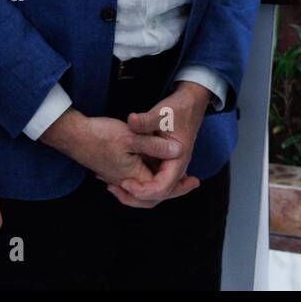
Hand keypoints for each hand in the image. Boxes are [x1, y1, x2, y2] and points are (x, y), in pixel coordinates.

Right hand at [41, 109, 182, 192]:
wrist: (73, 134)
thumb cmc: (100, 135)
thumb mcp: (131, 135)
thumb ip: (156, 144)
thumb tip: (178, 150)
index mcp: (134, 175)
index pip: (160, 190)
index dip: (178, 187)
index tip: (193, 181)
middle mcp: (125, 180)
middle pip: (152, 195)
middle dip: (172, 190)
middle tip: (191, 183)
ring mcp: (117, 176)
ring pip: (143, 186)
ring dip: (159, 184)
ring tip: (177, 177)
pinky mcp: (113, 168)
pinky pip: (134, 178)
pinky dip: (147, 177)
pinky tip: (154, 165)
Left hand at [108, 82, 210, 207]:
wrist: (189, 104)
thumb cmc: (177, 109)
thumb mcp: (162, 113)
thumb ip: (146, 120)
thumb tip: (131, 120)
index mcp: (177, 161)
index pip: (161, 188)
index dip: (142, 190)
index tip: (124, 182)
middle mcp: (175, 169)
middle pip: (156, 196)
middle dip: (134, 197)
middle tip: (112, 188)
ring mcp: (168, 167)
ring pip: (153, 192)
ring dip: (134, 193)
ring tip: (112, 187)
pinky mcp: (162, 163)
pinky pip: (150, 181)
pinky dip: (136, 184)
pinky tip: (119, 178)